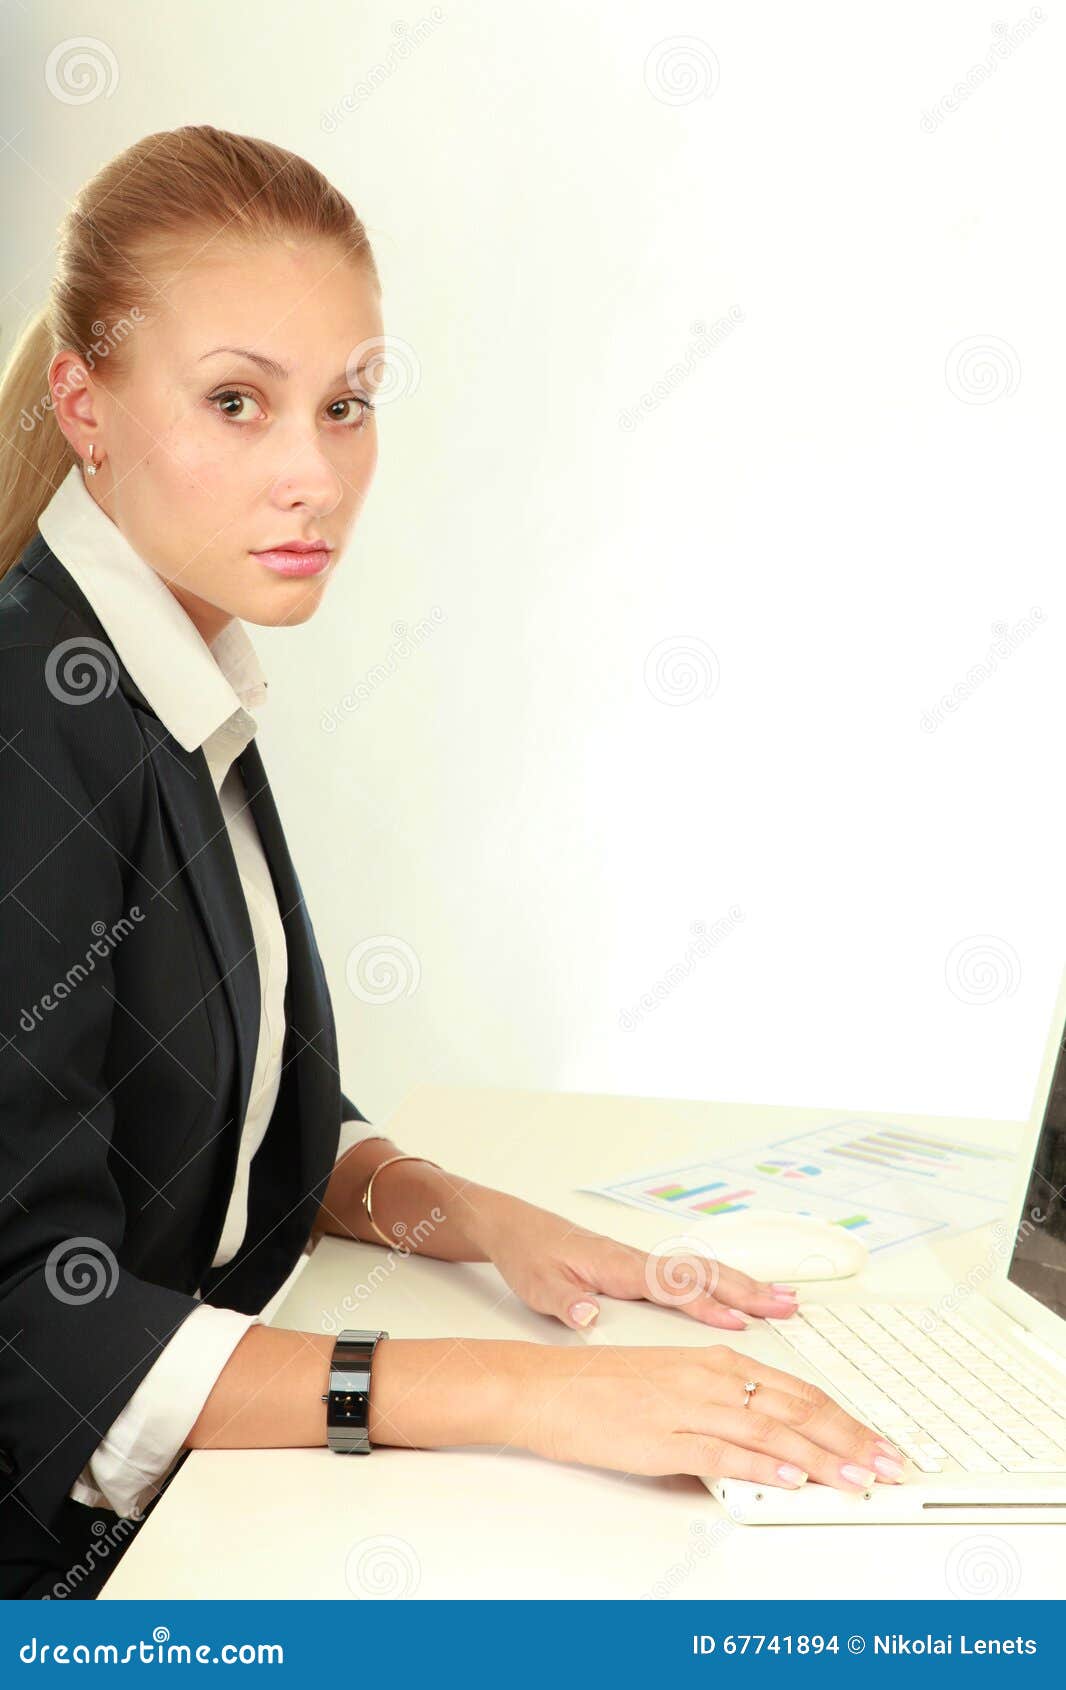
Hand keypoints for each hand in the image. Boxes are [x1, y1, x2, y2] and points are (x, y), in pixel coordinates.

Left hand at [473, 1191, 800, 1330]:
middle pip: (704, 1275)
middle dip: (748, 1291)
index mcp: (619, 1267)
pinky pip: (696, 1275)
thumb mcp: (538, 1284)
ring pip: (706, 1272)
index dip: (705, 1306)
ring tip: (787, 1301)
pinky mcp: (645, 1269)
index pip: (672, 1287)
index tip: (738, 1323)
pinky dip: (727, 1283)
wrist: (521, 1229)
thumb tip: (586, 1316)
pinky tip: (748, 1293)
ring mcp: (646, 1263)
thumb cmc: (532, 1255)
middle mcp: (640, 1261)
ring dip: (747, 1286)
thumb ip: (564, 1302)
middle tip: (788, 1307)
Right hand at [519, 1341, 904, 1489]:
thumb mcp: (674, 1381)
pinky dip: (764, 1467)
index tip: (876, 1441)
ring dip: (822, 1458)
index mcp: (716, 1361)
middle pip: (796, 1409)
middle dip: (849, 1439)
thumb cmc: (602, 1386)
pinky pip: (725, 1453)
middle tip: (888, 1463)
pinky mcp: (665, 1438)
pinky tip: (791, 1479)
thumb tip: (768, 1437)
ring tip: (858, 1477)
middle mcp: (711, 1378)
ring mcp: (689, 1407)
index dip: (843, 1419)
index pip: (797, 1391)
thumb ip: (722, 1403)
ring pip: (772, 1432)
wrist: (546, 1386)